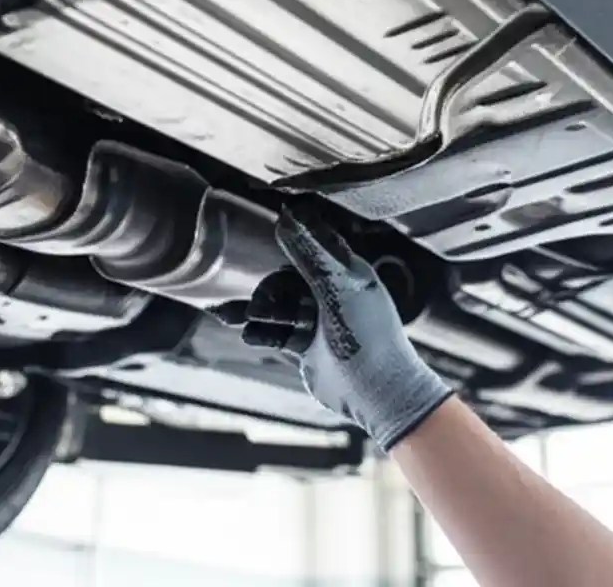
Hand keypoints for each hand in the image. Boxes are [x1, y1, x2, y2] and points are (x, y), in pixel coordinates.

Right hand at [244, 204, 451, 450]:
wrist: (376, 391)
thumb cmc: (368, 337)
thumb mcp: (337, 289)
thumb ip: (309, 256)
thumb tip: (285, 220)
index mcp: (348, 274)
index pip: (314, 245)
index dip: (293, 234)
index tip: (271, 223)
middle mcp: (333, 294)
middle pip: (288, 280)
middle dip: (267, 290)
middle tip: (257, 307)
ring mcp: (320, 322)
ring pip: (279, 308)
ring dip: (258, 311)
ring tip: (235, 318)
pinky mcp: (308, 348)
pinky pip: (277, 333)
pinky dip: (261, 332)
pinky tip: (247, 335)